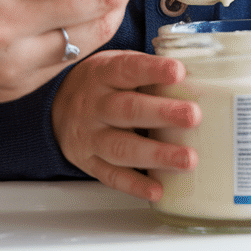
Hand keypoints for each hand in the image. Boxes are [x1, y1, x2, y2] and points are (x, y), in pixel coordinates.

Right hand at [52, 50, 200, 200]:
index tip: (179, 71)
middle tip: (193, 116)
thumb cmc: (100, 82)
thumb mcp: (115, 62)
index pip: (127, 68)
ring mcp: (89, 136)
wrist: (54, 104)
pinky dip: (136, 185)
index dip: (153, 70)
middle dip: (163, 114)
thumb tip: (196, 70)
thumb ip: (146, 67)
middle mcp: (94, 105)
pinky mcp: (88, 162)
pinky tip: (159, 188)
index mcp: (103, 73)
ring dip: (156, 155)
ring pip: (121, 147)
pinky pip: (112, 176)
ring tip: (187, 159)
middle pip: (127, 109)